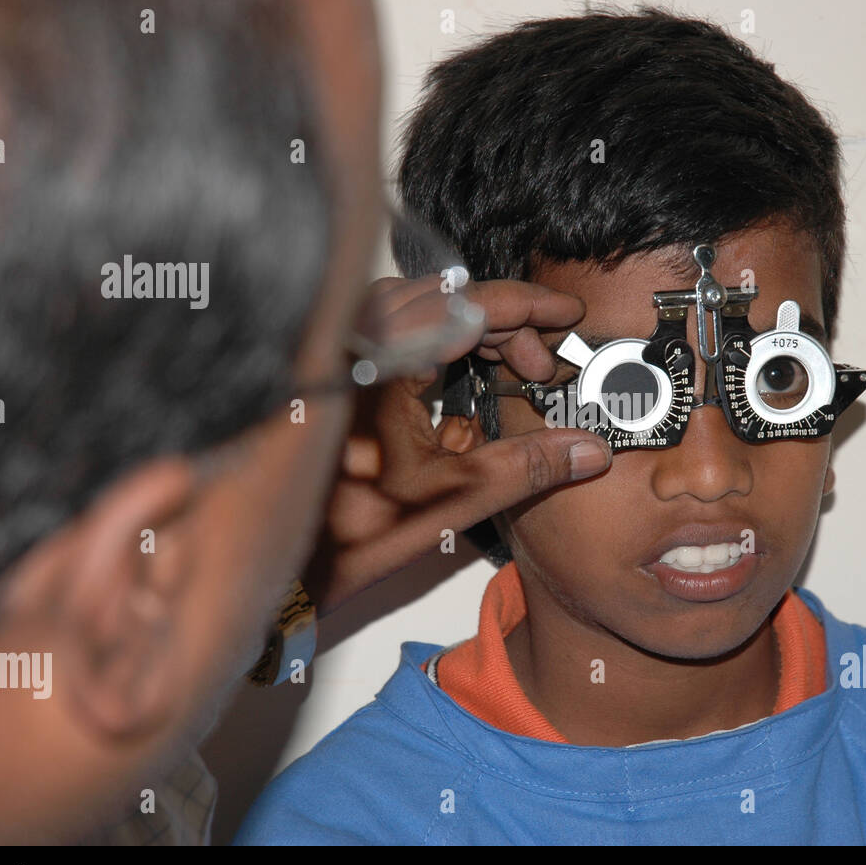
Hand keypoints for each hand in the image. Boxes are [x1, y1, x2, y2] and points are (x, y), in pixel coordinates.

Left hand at [305, 275, 610, 611]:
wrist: (279, 564)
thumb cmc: (346, 533)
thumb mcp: (452, 498)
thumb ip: (527, 467)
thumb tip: (586, 450)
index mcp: (377, 357)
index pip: (467, 303)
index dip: (527, 306)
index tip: (566, 312)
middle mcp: (350, 340)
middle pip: (447, 300)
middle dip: (506, 327)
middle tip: (544, 365)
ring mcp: (338, 351)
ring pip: (421, 315)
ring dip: (474, 337)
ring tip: (513, 371)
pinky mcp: (334, 369)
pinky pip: (395, 337)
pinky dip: (438, 352)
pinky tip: (463, 394)